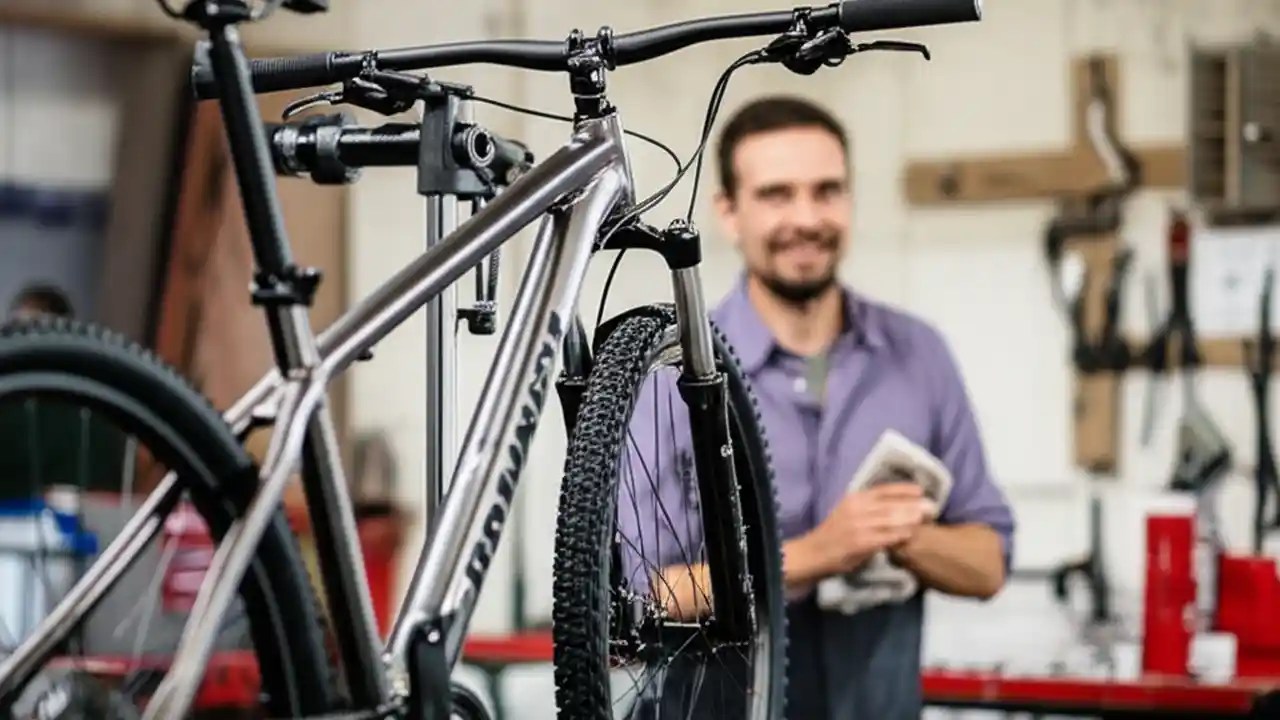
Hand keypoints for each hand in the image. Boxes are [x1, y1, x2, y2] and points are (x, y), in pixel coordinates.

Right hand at [801, 482, 932, 575]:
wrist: (814, 553)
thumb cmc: (834, 535)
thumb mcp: (848, 513)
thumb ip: (868, 508)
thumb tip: (894, 506)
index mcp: (854, 499)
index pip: (882, 490)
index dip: (903, 489)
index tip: (920, 491)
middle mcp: (856, 508)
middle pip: (890, 504)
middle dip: (912, 505)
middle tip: (931, 507)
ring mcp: (858, 525)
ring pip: (890, 519)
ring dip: (910, 519)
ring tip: (926, 519)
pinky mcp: (860, 542)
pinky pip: (885, 537)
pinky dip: (899, 535)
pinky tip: (910, 535)